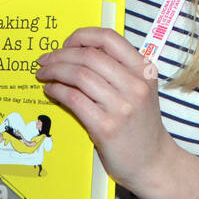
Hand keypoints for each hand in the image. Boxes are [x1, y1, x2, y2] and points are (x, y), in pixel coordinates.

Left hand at [35, 27, 172, 192]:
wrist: (153, 162)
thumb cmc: (141, 124)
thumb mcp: (139, 89)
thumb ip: (117, 69)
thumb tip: (76, 52)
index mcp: (144, 70)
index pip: (108, 38)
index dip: (81, 36)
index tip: (66, 43)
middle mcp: (135, 85)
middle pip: (88, 55)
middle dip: (59, 55)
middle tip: (44, 60)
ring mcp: (121, 106)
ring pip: (78, 75)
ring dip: (54, 71)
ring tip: (44, 75)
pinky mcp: (106, 126)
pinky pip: (73, 98)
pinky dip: (56, 90)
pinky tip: (51, 91)